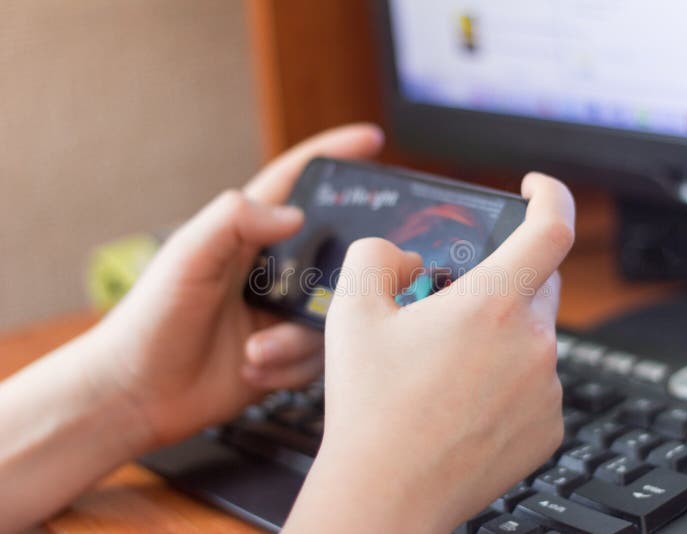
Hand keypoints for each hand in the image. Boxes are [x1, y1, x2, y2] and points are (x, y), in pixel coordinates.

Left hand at [86, 123, 384, 449]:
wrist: (138, 394)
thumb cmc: (151, 319)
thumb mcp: (187, 258)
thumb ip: (233, 221)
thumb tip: (293, 214)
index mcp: (246, 233)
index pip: (296, 180)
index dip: (334, 154)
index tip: (373, 139)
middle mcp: (271, 269)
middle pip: (334, 252)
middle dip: (343, 275)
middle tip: (343, 293)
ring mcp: (281, 310)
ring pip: (333, 313)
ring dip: (297, 340)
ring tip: (256, 351)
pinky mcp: (286, 351)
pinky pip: (319, 354)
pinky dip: (291, 366)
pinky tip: (256, 371)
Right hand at [284, 173, 574, 532]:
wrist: (387, 492)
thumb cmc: (371, 407)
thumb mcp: (352, 310)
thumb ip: (377, 255)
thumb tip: (407, 260)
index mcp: (492, 305)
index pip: (550, 228)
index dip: (550, 196)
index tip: (536, 190)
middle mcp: (532, 344)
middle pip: (536, 284)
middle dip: (501, 282)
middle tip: (451, 310)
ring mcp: (546, 389)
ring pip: (532, 337)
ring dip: (500, 337)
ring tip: (445, 370)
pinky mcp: (549, 427)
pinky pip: (536, 383)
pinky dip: (509, 379)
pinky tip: (464, 402)